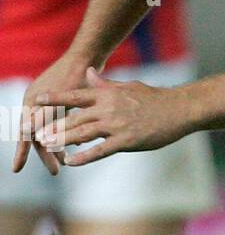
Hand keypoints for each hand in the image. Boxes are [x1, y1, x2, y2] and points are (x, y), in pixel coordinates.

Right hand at [13, 52, 94, 174]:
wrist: (87, 57)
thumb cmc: (73, 78)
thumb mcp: (58, 99)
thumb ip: (42, 116)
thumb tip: (24, 132)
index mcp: (33, 103)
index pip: (25, 133)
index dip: (22, 152)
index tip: (17, 169)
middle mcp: (38, 102)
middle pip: (38, 134)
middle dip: (46, 153)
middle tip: (56, 172)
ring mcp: (50, 100)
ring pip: (50, 129)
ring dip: (57, 144)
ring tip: (66, 162)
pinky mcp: (63, 99)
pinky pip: (59, 121)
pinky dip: (66, 132)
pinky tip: (75, 143)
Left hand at [32, 69, 189, 164]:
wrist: (179, 109)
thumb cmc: (155, 98)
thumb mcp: (128, 86)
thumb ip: (105, 83)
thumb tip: (89, 72)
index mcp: (107, 94)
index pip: (75, 96)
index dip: (56, 99)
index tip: (39, 101)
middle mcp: (108, 108)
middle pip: (74, 118)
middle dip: (54, 126)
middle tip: (37, 134)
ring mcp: (116, 125)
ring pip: (82, 134)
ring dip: (62, 141)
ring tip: (47, 146)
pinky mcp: (126, 141)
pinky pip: (100, 150)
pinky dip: (83, 157)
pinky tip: (71, 162)